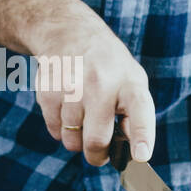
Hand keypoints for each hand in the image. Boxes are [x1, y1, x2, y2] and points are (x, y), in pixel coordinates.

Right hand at [29, 11, 155, 166]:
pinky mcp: (48, 92)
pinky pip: (55, 131)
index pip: (139, 111)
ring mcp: (72, 87)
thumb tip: (134, 153)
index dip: (141, 136)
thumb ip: (135, 115)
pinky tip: (66, 108)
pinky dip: (61, 129)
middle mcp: (101, 84)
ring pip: (72, 140)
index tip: (141, 156)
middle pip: (96, 139)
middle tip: (98, 154)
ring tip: (81, 116)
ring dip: (77, 139)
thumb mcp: (131, 80)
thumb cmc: (108, 68)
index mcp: (129, 83)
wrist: (69, 33)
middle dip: (97, 156)